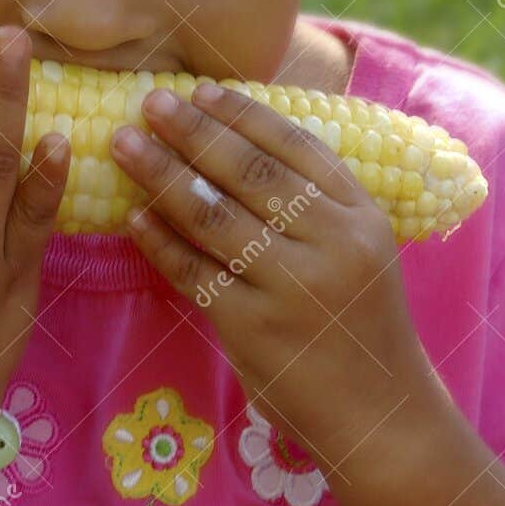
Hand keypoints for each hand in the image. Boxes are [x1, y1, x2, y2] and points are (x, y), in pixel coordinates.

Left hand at [110, 81, 427, 464]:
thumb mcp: (361, 254)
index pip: (296, 147)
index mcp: (362, 217)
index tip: (201, 90)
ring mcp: (293, 286)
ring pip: (214, 215)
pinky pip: (194, 272)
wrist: (380, 416)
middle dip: (193, 131)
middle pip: (250, 172)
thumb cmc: (360, 328)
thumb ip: (316, 206)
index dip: (244, 115)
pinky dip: (160, 242)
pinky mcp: (254, 328)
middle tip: (150, 103)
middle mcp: (332, 243)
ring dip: (162, 174)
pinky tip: (133, 218)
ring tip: (124, 145)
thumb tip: (239, 145)